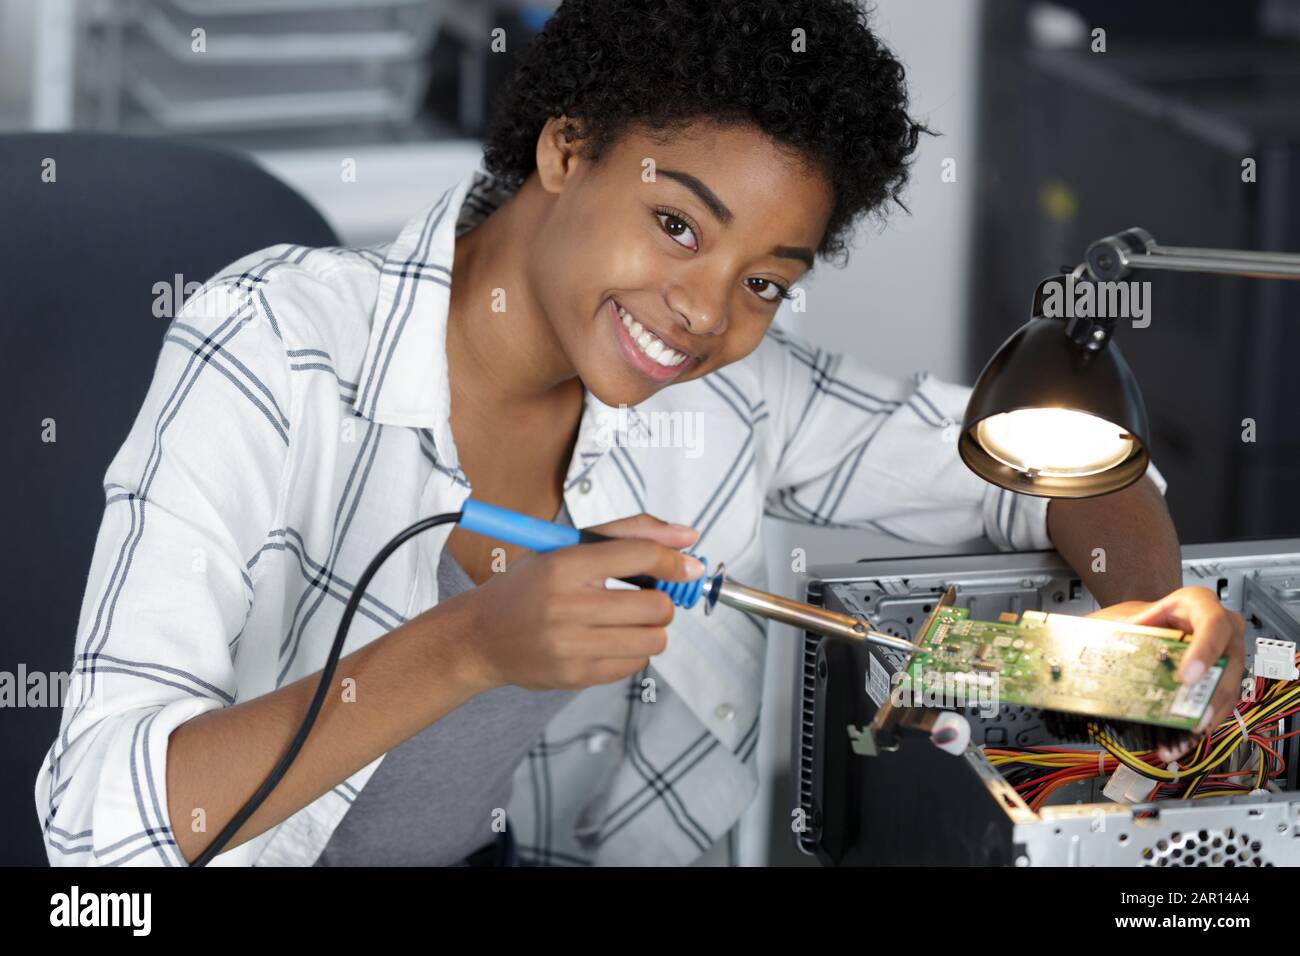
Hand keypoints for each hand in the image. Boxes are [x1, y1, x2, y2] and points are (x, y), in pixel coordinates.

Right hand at [451, 513, 701, 691]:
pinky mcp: (575, 676)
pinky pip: (635, 664)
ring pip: (653, 639)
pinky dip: (634, 651)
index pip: (639, 555)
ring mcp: (570, 646)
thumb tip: (687, 537)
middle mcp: (566, 606)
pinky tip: (612, 640)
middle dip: (662, 600)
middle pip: (655, 605)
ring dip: (652, 629)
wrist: (479, 637)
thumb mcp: (566, 547)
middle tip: (647, 597)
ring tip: (630, 620)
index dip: (674, 561)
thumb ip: (629, 534)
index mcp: (563, 565)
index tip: (687, 566)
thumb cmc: (528, 588)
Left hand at [1088, 586, 1245, 761]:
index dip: (1204, 651)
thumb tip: (1098, 645)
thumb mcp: (1127, 616)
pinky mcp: (1219, 679)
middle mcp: (1220, 629)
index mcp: (1198, 604)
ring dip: (1207, 717)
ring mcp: (1224, 655)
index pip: (1213, 624)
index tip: (1187, 676)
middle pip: (1230, 662)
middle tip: (1193, 718)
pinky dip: (1200, 724)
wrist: (1145, 623)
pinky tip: (1182, 740)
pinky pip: (1218, 703)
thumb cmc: (1140, 616)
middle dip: (1212, 695)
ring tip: (1185, 737)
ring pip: (1228, 688)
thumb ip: (1120, 627)